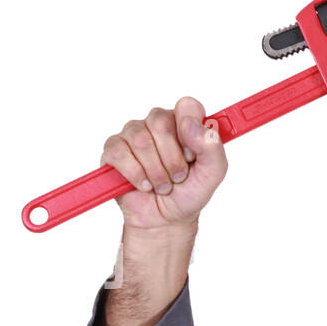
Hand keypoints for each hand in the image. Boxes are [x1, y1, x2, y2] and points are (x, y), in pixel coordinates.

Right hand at [101, 96, 227, 230]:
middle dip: (172, 158)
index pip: (187, 106)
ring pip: (140, 140)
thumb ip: (213, 147)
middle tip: (178, 177)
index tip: (192, 155)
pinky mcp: (113, 150)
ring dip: (156, 172)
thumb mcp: (213, 173)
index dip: (189, 130)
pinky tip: (144, 185)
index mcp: (184, 123)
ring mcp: (133, 134)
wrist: (167, 219)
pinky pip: (120, 153)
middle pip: (160, 122)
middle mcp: (157, 124)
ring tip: (163, 186)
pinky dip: (136, 175)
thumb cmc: (189, 193)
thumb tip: (191, 125)